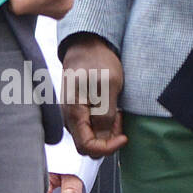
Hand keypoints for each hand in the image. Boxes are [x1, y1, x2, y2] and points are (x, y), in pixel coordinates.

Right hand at [61, 34, 126, 157]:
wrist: (86, 45)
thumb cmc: (97, 61)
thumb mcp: (108, 86)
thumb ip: (105, 115)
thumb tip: (104, 138)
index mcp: (73, 113)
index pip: (87, 147)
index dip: (107, 147)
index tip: (124, 136)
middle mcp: (68, 117)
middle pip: (87, 145)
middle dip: (107, 139)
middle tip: (120, 120)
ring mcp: (71, 113)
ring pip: (89, 136)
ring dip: (106, 131)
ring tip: (116, 111)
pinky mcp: (76, 109)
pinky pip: (89, 126)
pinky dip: (102, 123)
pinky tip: (110, 109)